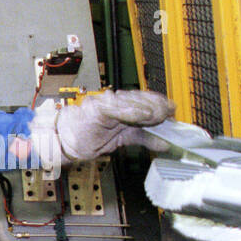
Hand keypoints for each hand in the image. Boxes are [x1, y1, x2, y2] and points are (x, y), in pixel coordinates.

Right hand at [53, 89, 174, 161]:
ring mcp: (104, 103)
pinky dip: (130, 111)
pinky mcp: (95, 109)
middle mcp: (114, 100)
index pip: (144, 98)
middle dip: (156, 106)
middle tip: (168, 113)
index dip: (159, 102)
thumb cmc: (91, 136)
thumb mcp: (125, 138)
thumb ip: (145, 137)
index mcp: (121, 105)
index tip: (172, 110)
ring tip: (159, 114)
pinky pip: (115, 109)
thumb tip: (166, 142)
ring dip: (146, 108)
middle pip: (139, 98)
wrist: (67, 141)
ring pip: (129, 101)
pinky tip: (143, 115)